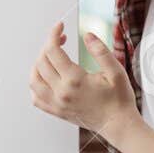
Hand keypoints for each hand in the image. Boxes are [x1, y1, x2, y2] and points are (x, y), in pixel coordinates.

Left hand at [29, 22, 138, 139]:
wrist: (118, 125)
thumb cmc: (119, 99)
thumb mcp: (116, 71)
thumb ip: (100, 51)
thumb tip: (87, 35)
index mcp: (75, 80)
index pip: (53, 51)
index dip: (54, 34)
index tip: (60, 26)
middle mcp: (61, 93)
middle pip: (41, 62)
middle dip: (49, 45)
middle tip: (61, 39)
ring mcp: (57, 104)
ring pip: (34, 80)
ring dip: (38, 64)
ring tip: (51, 56)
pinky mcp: (57, 112)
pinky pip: (36, 98)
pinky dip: (37, 85)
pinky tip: (46, 77)